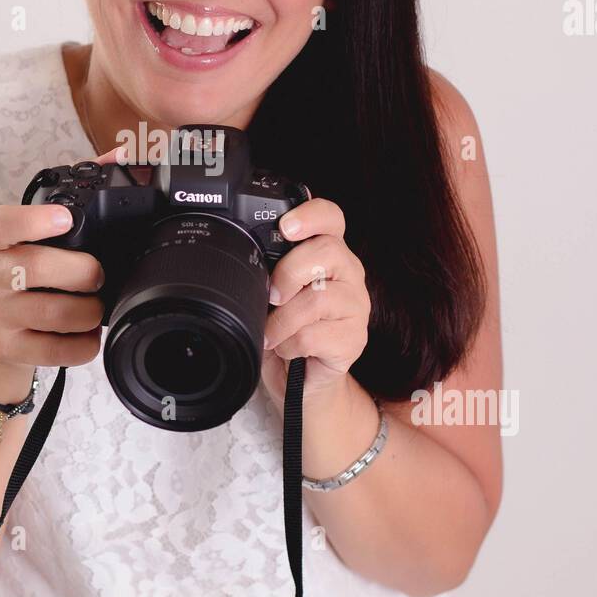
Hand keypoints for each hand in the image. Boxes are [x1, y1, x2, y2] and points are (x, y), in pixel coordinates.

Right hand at [0, 146, 121, 395]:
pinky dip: (83, 344)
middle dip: (81, 272)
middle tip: (98, 274)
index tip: (65, 218)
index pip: (1, 224)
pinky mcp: (9, 348)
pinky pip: (55, 350)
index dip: (33, 220)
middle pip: (34, 269)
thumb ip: (75, 194)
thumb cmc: (23, 270)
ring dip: (89, 310)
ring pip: (53, 313)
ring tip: (97, 305)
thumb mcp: (33, 234)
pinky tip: (88, 333)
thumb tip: (122, 158)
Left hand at [260, 197, 370, 407]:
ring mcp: (356, 306)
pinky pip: (314, 335)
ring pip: (317, 298)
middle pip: (326, 251)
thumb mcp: (273, 294)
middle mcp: (348, 273)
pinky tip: (287, 349)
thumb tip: (240, 260)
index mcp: (328, 252)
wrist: (303, 382)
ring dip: (282, 320)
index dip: (311, 215)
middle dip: (289, 273)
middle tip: (272, 296)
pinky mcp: (354, 339)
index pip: (331, 218)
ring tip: (272, 333)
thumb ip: (268, 271)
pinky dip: (290, 345)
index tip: (286, 227)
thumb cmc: (286, 329)